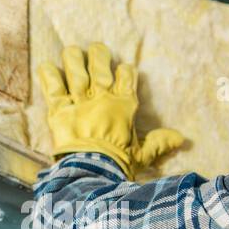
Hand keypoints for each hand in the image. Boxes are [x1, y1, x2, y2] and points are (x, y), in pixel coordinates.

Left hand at [39, 43, 183, 177]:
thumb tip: (181, 139)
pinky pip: (51, 85)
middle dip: (98, 55)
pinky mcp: (58, 109)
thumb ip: (159, 143)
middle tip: (96, 54)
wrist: (92, 174)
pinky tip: (47, 67)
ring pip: (74, 67)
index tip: (122, 73)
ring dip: (73, 58)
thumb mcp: (142, 155)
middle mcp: (101, 96)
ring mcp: (78, 100)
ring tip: (72, 54)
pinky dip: (48, 75)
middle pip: (99, 62)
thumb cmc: (119, 166)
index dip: (124, 71)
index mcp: (124, 104)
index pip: (127, 74)